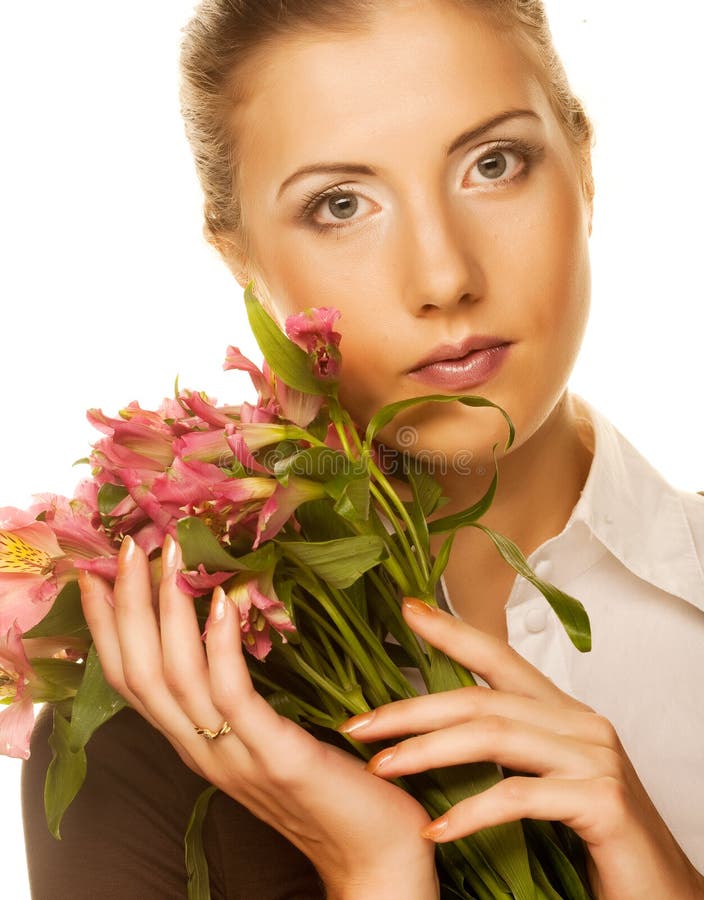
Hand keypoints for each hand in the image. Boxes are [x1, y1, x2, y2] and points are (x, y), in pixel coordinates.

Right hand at [79, 537, 438, 899]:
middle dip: (127, 606)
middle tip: (128, 547)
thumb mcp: (266, 737)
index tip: (95, 574)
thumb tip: (224, 627)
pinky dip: (220, 647)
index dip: (107, 627)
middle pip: (141, 674)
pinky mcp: (276, 758)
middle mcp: (200, 752)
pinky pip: (235, 698)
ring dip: (167, 612)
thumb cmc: (324, 787)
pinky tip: (218, 602)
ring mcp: (234, 758)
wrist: (372, 857)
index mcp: (194, 744)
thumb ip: (236, 697)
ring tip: (168, 557)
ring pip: (177, 680)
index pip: (130, 681)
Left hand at [339, 598, 703, 899]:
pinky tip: (435, 829)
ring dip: (426, 752)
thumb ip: (505, 749)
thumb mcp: (545, 779)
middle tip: (358, 726)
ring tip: (381, 769)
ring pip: (493, 736)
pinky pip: (519, 796)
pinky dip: (470, 811)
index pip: (498, 657)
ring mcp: (593, 758)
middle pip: (480, 698)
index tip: (405, 609)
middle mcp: (580, 722)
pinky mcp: (601, 802)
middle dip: (411, 710)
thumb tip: (436, 731)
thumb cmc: (594, 839)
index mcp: (562, 712)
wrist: (662, 897)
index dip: (451, 630)